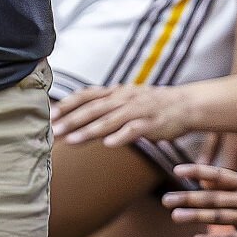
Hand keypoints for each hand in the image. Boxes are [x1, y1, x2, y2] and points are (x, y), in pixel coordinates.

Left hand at [52, 80, 198, 146]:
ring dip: (89, 131)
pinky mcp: (151, 123)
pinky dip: (121, 136)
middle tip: (53, 131)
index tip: (51, 114)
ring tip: (72, 141)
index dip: (68, 104)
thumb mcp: (127, 100)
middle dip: (71, 120)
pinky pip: (134, 130)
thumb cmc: (152, 106)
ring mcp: (138, 110)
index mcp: (117, 92)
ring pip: (109, 120)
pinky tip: (108, 144)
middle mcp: (124, 98)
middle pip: (93, 109)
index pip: (87, 95)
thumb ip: (105, 107)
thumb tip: (80, 116)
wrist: (185, 104)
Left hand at [165, 164, 236, 236]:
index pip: (218, 174)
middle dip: (187, 197)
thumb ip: (236, 187)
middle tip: (166, 198)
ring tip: (175, 216)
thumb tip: (211, 185)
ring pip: (217, 216)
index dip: (197, 171)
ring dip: (194, 216)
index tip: (177, 169)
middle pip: (212, 197)